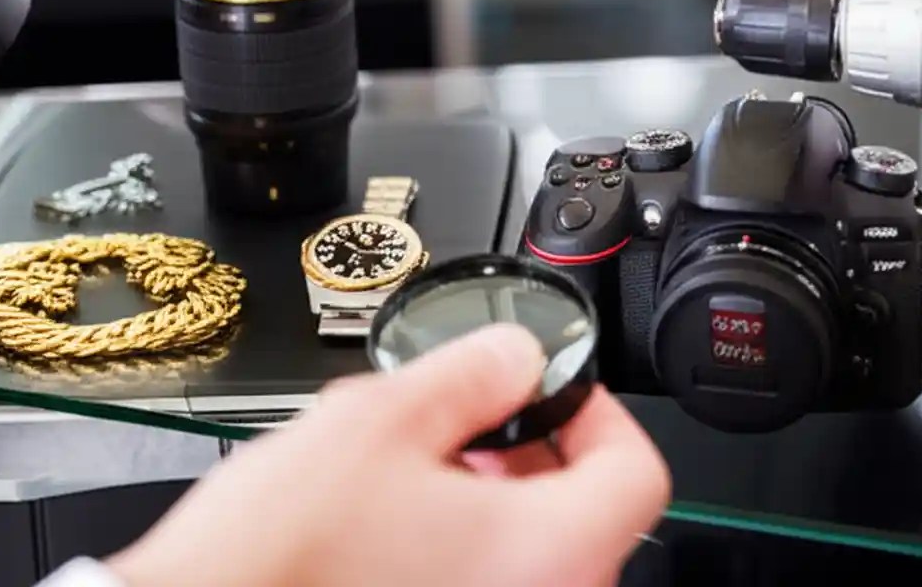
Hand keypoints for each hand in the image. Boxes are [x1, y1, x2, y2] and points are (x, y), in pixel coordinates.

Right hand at [108, 323, 670, 586]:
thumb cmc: (284, 558)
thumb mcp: (381, 420)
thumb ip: (472, 373)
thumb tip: (516, 356)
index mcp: (548, 552)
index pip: (638, 474)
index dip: (602, 414)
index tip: (557, 393)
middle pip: (587, 515)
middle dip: (533, 451)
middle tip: (474, 422)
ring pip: (536, 552)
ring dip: (496, 496)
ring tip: (420, 467)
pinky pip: (492, 583)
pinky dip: (467, 546)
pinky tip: (397, 520)